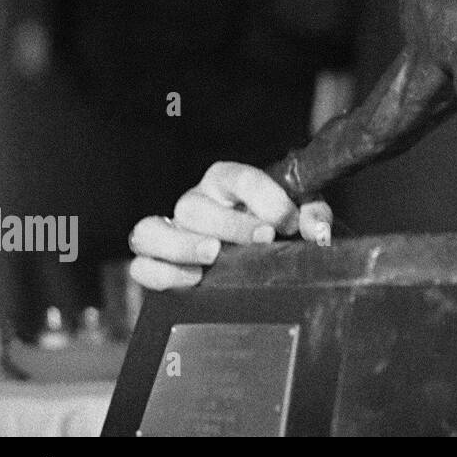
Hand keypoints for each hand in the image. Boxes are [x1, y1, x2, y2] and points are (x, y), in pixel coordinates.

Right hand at [127, 161, 332, 290]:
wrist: (267, 249)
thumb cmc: (279, 226)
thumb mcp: (302, 215)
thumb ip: (312, 215)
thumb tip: (316, 230)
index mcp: (227, 183)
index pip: (237, 177)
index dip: (265, 197)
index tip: (289, 220)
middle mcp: (196, 203)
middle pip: (193, 205)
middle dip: (230, 224)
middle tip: (262, 239)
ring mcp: (173, 232)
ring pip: (151, 230)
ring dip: (181, 245)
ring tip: (213, 256)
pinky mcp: (158, 263)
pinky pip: (140, 265)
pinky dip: (161, 273)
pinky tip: (193, 279)